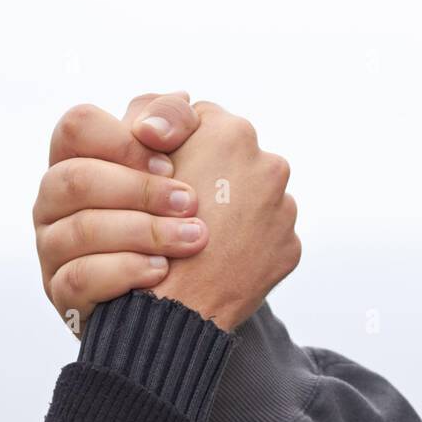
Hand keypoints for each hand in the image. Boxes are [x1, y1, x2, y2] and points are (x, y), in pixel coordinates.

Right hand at [34, 93, 208, 334]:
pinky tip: (163, 271)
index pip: (77, 127)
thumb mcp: (190, 164)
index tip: (171, 163)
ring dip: (143, 231)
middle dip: (139, 190)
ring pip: (79, 230)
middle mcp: (55, 203)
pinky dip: (126, 271)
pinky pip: (81, 279)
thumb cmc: (183, 222)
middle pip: (75, 180)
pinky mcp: (64, 297)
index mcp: (79, 159)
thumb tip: (175, 102)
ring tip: (193, 239)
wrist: (190, 299)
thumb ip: (179, 125)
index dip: (122, 141)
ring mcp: (53, 251)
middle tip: (190, 203)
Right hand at [149, 102, 298, 330]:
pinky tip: (219, 261)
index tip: (164, 173)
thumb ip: (157, 121)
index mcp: (230, 133)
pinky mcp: (289, 249)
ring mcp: (284, 209)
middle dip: (211, 177)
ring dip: (231, 212)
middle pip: (234, 158)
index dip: (176, 147)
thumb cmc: (141, 234)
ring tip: (200, 239)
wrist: (170, 311)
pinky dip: (246, 246)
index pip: (201, 121)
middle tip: (183, 208)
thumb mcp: (132, 159)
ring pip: (253, 198)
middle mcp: (268, 164)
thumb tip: (180, 109)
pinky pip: (267, 237)